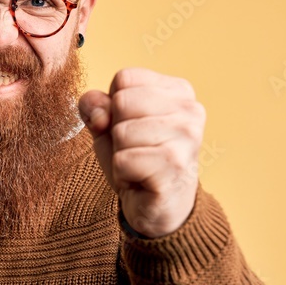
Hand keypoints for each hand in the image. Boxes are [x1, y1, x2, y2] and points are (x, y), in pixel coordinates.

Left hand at [78, 68, 204, 237]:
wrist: (157, 206)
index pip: (124, 78)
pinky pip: (124, 160)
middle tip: (134, 149)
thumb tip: (98, 110)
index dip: (114, 106)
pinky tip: (141, 179)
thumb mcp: (109, 126)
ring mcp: (187, 138)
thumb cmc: (136, 159)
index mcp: (179, 91)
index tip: (131, 126)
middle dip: (116, 131)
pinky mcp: (175, 166)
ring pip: (122, 132)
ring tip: (138, 165)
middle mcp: (190, 110)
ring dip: (120, 154)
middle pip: (122, 102)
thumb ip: (95, 106)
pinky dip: (122, 174)